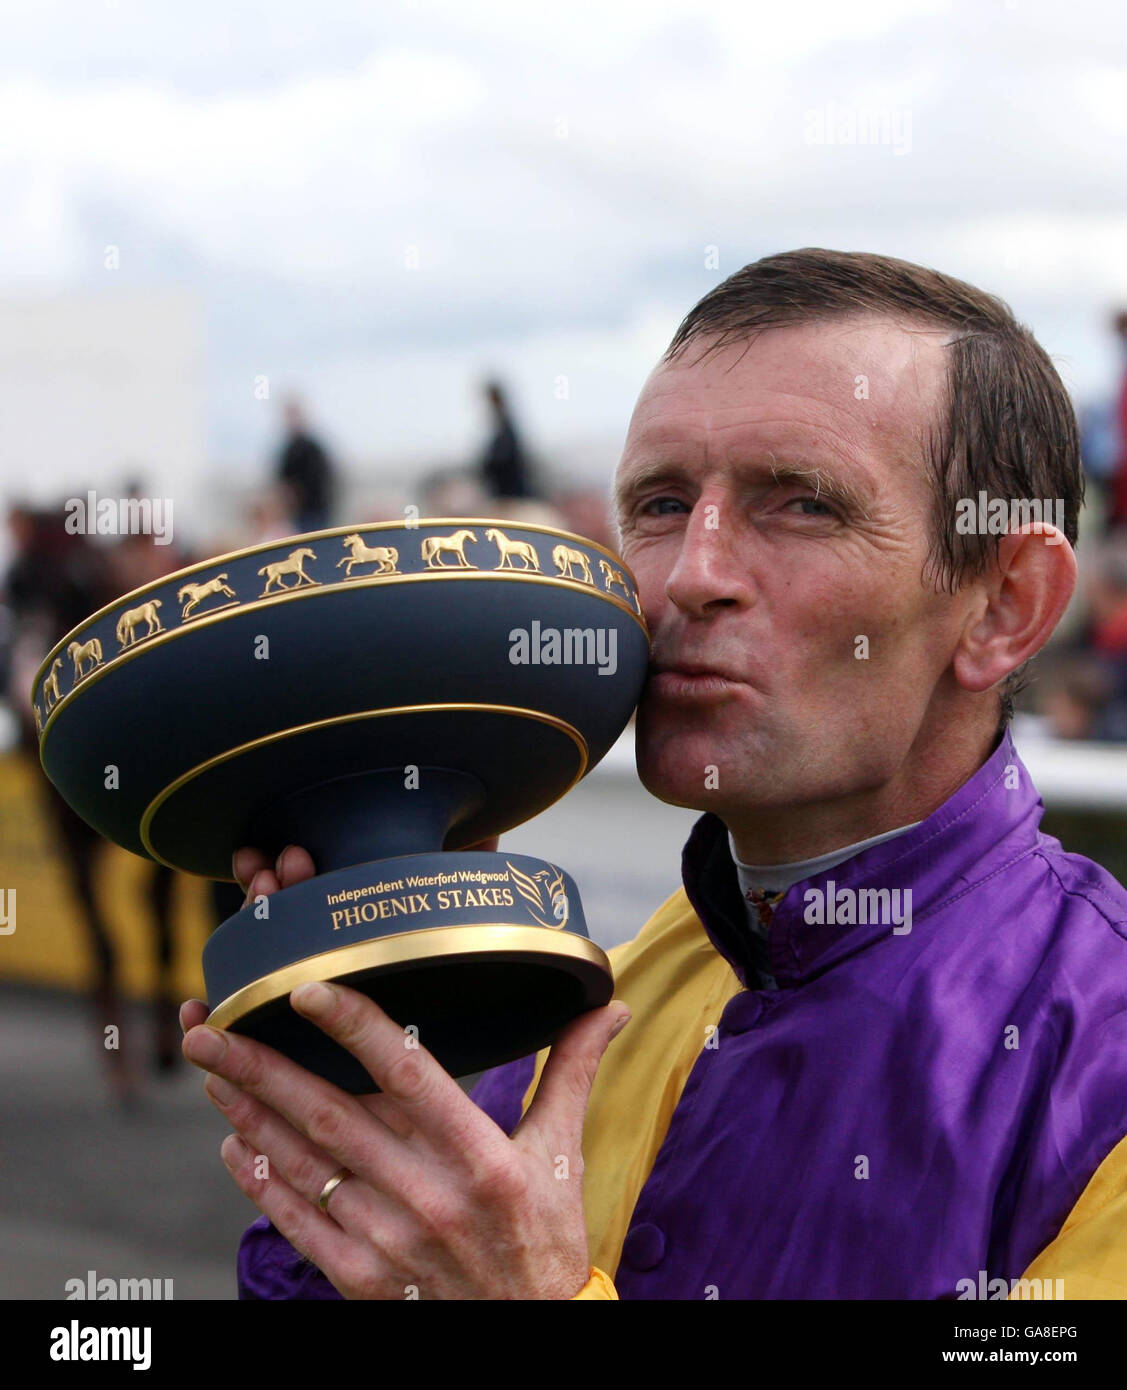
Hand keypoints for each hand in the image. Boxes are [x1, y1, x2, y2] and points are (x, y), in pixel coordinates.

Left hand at [180, 844, 629, 1298]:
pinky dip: (262, 1183)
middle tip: (210, 1026)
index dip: (354, 1027)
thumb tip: (608, 1004)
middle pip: (331, 1116)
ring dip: (249, 1113)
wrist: (531, 1337)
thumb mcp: (564, 1151)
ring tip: (210, 1069)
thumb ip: (572, 1070)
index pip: (407, 1074)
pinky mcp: (362, 1277)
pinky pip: (298, 1224)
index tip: (308, 989)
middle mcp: (429, 1194)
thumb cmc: (546, 1237)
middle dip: (262, 1066)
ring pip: (305, 1164)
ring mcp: (389, 1239)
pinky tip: (235, 1144)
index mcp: (481, 1155)